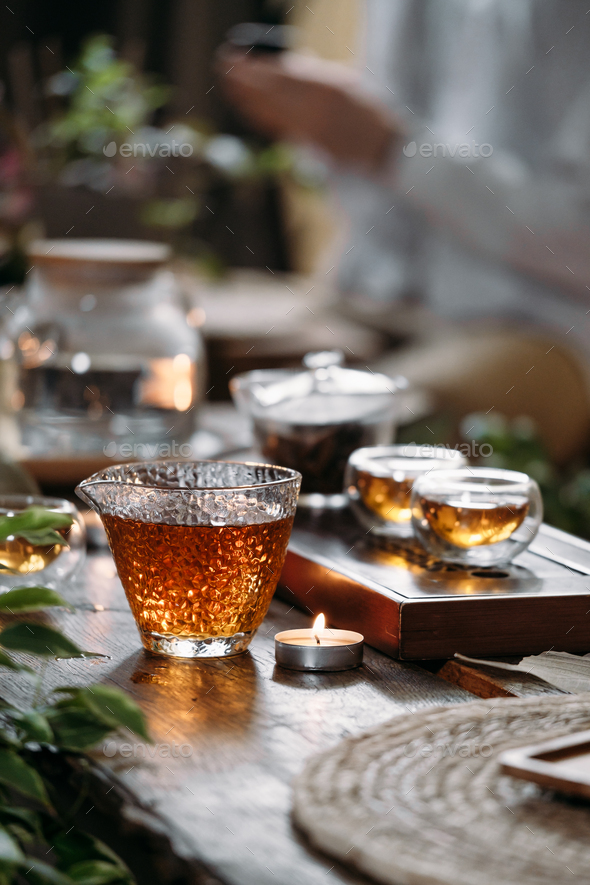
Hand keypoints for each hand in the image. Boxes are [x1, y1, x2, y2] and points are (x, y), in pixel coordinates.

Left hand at [217, 49, 403, 172]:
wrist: (384, 151)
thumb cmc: (369, 114)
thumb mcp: (347, 83)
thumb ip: (317, 73)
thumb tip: (290, 65)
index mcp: (326, 87)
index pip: (281, 74)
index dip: (254, 67)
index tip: (236, 56)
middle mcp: (314, 109)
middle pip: (268, 92)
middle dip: (242, 79)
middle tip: (223, 65)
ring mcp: (308, 130)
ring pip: (268, 111)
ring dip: (244, 97)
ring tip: (227, 83)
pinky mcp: (306, 145)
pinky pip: (276, 126)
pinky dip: (258, 114)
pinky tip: (246, 105)